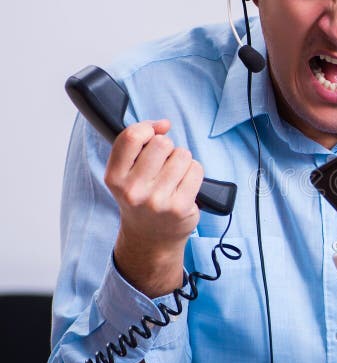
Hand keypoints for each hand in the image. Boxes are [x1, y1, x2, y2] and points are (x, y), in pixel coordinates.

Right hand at [104, 119, 203, 295]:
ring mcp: (157, 200)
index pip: (131, 137)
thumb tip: (164, 124)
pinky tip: (184, 186)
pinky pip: (196, 170)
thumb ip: (138, 144)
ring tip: (174, 177)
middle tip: (163, 166)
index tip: (154, 133)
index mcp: (114, 178)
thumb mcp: (126, 173)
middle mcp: (133, 190)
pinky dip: (194, 173)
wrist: (151, 238)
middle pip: (162, 143)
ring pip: (182, 155)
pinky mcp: (180, 207)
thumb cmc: (141, 198)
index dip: (147, 128)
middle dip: (167, 148)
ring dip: (182, 161)